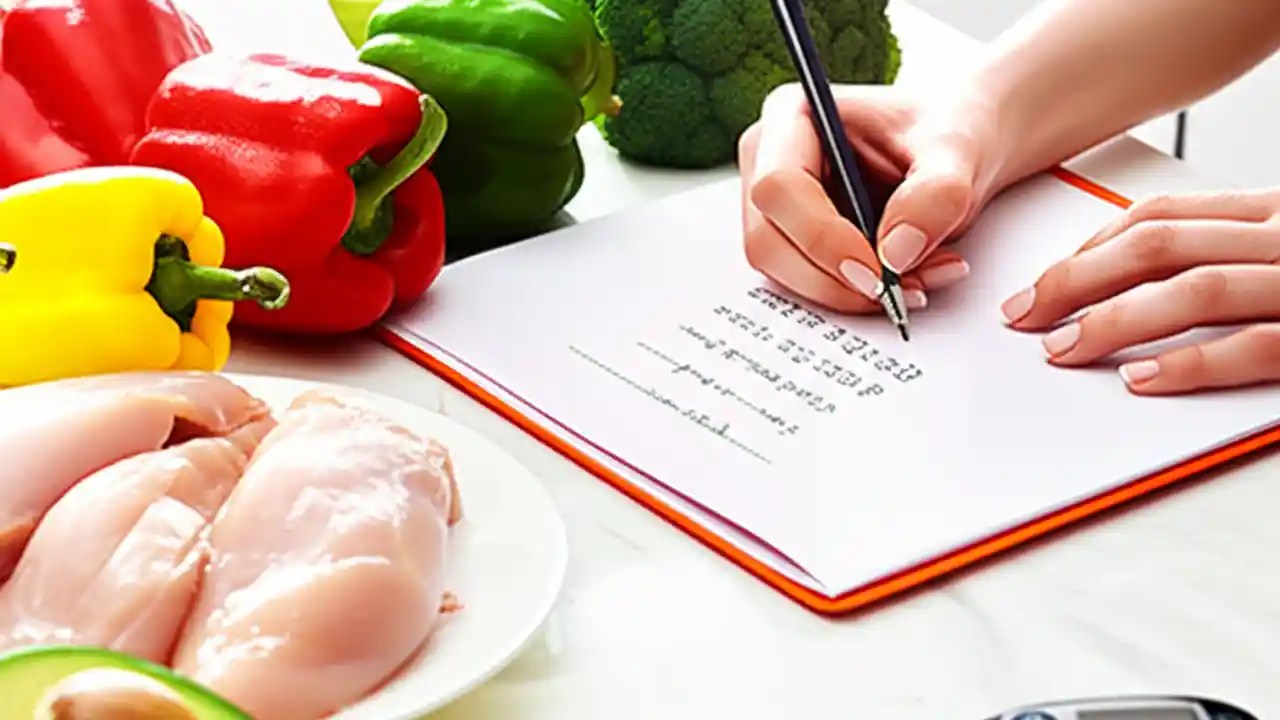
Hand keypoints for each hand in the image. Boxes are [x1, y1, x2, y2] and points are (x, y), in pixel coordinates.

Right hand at [738, 82, 1001, 312]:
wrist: (952, 147)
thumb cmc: (945, 131)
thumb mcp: (957, 152)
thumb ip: (935, 196)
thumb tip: (896, 255)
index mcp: (792, 117)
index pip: (779, 186)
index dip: (822, 237)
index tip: (877, 271)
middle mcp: (768, 161)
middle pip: (767, 239)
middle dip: (832, 279)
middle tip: (895, 291)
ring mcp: (773, 207)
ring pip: (780, 272)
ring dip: (845, 293)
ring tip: (912, 283)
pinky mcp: (789, 242)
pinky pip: (802, 284)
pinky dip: (850, 295)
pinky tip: (897, 282)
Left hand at [1001, 189, 1279, 394]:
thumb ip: (1222, 254)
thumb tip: (1127, 286)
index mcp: (1271, 214)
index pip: (1160, 218)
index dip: (1088, 252)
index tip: (1039, 286)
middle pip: (1159, 247)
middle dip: (1079, 282)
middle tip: (1027, 315)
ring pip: (1195, 291)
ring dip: (1116, 321)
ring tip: (1063, 348)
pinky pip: (1250, 349)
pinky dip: (1188, 364)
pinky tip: (1138, 379)